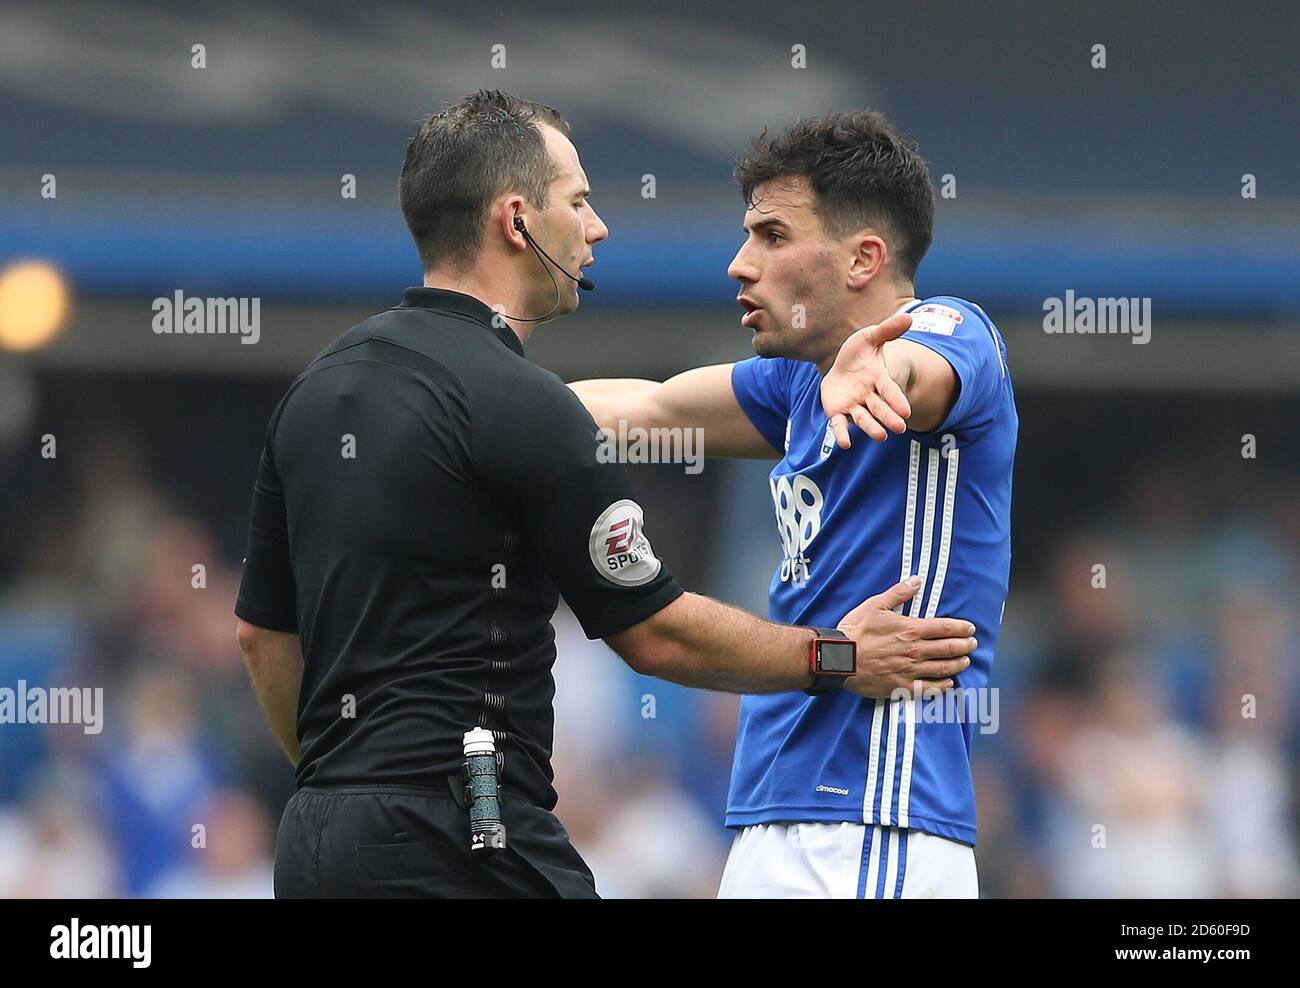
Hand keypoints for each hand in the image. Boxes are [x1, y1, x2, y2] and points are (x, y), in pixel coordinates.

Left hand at [821, 312, 913, 447]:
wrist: (841, 368)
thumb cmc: (859, 353)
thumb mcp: (870, 338)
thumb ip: (887, 330)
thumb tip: (909, 317)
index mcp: (878, 378)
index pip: (889, 390)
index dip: (897, 400)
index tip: (906, 411)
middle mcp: (868, 395)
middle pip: (880, 408)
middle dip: (889, 417)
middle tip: (900, 428)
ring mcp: (854, 406)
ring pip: (864, 419)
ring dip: (871, 428)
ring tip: (881, 437)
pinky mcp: (838, 412)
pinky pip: (840, 425)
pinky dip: (842, 434)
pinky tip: (844, 444)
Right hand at [836, 577, 976, 698]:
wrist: (839, 658)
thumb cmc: (855, 630)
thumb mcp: (875, 605)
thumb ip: (899, 593)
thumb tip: (917, 580)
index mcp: (911, 629)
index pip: (946, 628)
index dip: (962, 628)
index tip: (970, 628)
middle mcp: (915, 651)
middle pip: (949, 649)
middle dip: (965, 646)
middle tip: (973, 644)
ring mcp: (910, 670)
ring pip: (943, 669)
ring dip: (958, 665)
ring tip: (965, 662)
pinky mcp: (902, 687)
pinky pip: (928, 689)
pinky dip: (942, 687)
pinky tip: (949, 684)